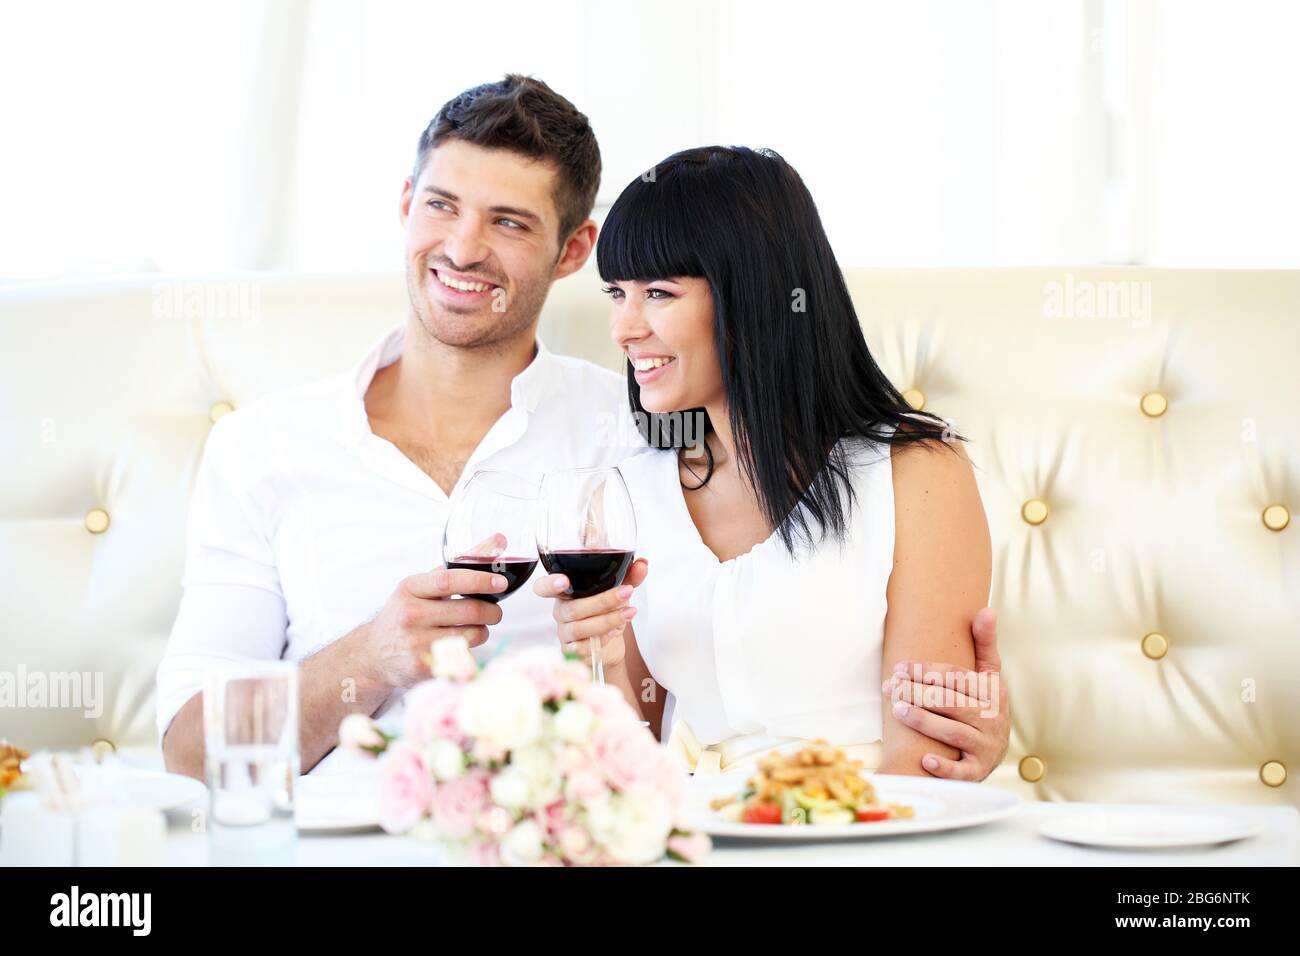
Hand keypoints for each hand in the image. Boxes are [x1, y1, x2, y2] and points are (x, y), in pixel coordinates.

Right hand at [364, 566, 505, 688]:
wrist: (374, 654)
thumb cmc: (406, 614)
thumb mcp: (420, 586)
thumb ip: (456, 565)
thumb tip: (498, 541)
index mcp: (410, 588)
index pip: (449, 580)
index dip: (480, 580)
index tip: (500, 583)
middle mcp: (410, 615)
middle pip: (469, 610)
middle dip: (493, 610)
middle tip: (495, 611)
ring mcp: (416, 643)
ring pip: (473, 634)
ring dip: (483, 630)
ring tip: (474, 627)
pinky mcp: (425, 666)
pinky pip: (465, 656)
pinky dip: (470, 649)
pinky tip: (459, 645)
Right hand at [532, 558, 648, 669]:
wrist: (611, 645)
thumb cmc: (607, 612)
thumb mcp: (619, 591)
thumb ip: (629, 577)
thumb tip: (643, 564)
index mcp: (565, 592)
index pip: (543, 587)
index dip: (549, 584)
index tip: (563, 581)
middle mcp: (561, 611)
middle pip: (573, 608)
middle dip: (603, 600)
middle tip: (627, 591)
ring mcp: (564, 632)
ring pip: (580, 627)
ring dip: (607, 620)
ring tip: (629, 613)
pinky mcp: (571, 651)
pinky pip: (583, 646)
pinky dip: (603, 638)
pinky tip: (616, 632)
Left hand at [883, 607, 1008, 780]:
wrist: (993, 752)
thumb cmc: (983, 706)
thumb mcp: (988, 676)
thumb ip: (984, 644)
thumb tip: (986, 610)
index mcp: (993, 693)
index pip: (957, 678)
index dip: (926, 671)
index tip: (899, 667)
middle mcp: (992, 720)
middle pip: (951, 702)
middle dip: (918, 693)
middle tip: (891, 687)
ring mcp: (985, 747)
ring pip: (952, 732)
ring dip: (924, 721)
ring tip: (898, 710)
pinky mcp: (977, 772)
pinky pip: (961, 771)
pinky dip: (945, 766)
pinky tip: (925, 758)